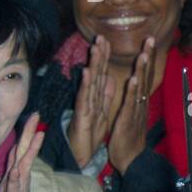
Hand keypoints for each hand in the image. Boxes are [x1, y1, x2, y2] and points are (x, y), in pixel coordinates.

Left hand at [0, 113, 45, 191]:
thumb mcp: (7, 187)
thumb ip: (12, 170)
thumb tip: (15, 152)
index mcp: (16, 175)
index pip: (22, 149)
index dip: (27, 133)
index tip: (32, 116)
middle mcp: (19, 179)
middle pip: (25, 152)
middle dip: (31, 134)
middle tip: (37, 116)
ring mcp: (18, 190)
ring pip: (23, 166)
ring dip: (29, 151)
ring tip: (37, 136)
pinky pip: (14, 189)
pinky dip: (16, 179)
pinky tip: (17, 171)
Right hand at [66, 35, 114, 166]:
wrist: (82, 155)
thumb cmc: (90, 135)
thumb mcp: (103, 112)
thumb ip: (106, 95)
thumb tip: (110, 78)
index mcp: (97, 97)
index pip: (101, 74)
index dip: (104, 57)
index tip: (107, 40)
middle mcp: (89, 98)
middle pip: (95, 74)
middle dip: (98, 55)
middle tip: (101, 36)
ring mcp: (85, 106)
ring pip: (90, 82)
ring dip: (93, 65)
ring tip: (95, 48)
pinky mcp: (82, 116)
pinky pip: (84, 99)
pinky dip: (86, 85)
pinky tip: (87, 73)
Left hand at [107, 37, 155, 173]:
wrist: (131, 160)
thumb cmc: (129, 138)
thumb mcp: (132, 113)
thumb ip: (135, 98)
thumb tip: (137, 84)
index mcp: (139, 100)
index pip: (144, 75)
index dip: (147, 58)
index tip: (149, 41)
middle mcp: (140, 103)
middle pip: (146, 76)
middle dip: (148, 57)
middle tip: (151, 38)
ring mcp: (135, 111)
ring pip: (140, 87)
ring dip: (142, 70)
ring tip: (144, 53)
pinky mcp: (128, 120)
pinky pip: (131, 103)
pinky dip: (133, 90)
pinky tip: (134, 78)